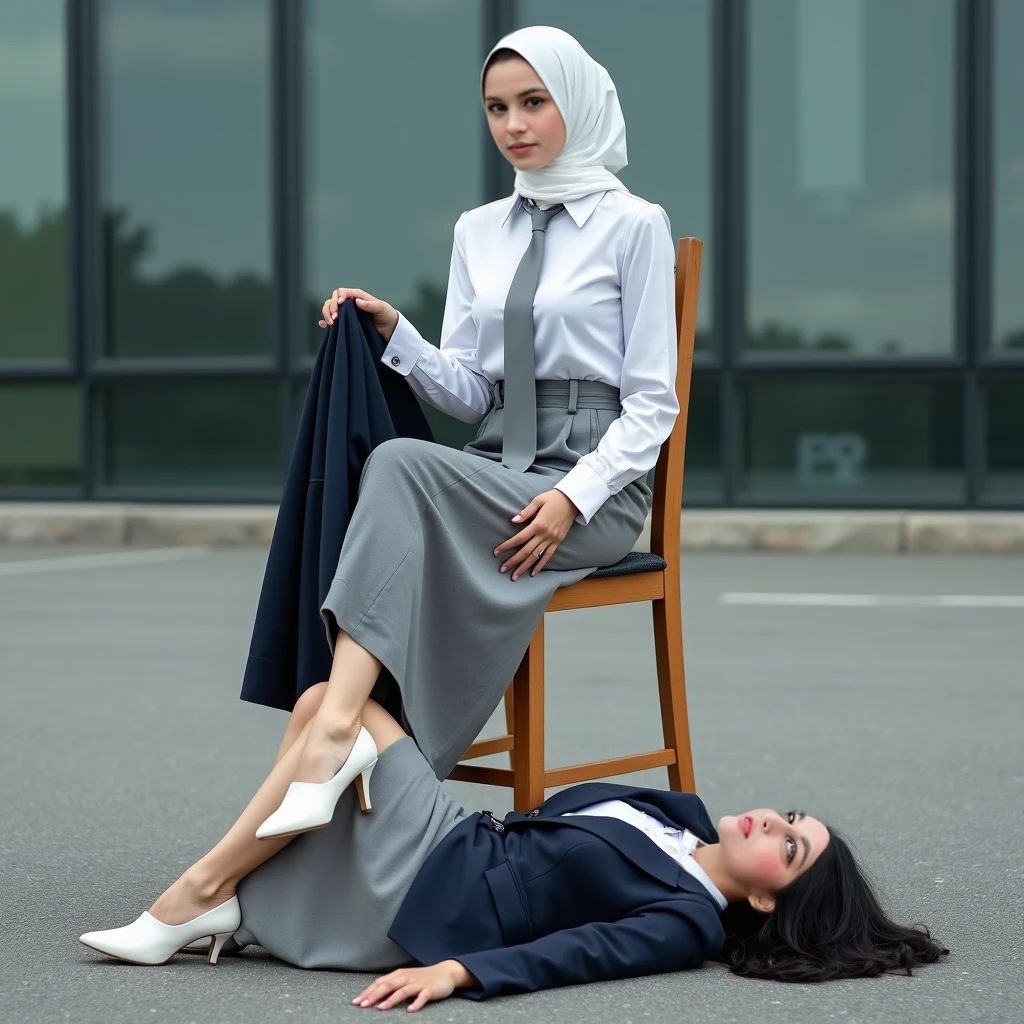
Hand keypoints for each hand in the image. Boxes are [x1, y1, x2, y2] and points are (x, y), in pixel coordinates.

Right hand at [319, 287, 398, 341]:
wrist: (389, 329)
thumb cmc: (386, 314)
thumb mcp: (381, 307)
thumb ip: (370, 304)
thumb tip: (357, 301)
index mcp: (357, 296)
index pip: (342, 292)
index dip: (339, 297)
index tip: (340, 304)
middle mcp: (349, 303)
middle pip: (333, 299)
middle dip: (331, 307)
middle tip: (335, 318)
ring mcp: (346, 313)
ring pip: (330, 308)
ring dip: (327, 314)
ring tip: (332, 323)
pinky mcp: (344, 322)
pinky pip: (331, 320)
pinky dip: (325, 321)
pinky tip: (323, 325)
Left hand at [352, 960, 474, 1011]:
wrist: (446, 972)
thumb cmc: (423, 978)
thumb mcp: (406, 979)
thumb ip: (392, 985)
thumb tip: (373, 995)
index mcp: (399, 975)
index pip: (380, 983)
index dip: (368, 991)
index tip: (356, 1001)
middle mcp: (407, 977)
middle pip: (388, 986)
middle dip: (374, 995)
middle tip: (362, 1005)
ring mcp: (418, 984)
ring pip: (403, 990)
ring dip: (391, 999)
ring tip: (381, 1008)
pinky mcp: (430, 990)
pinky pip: (422, 997)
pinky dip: (416, 1003)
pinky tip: (410, 1010)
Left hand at [493, 489, 579, 580]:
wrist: (573, 501)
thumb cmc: (553, 498)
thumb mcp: (538, 500)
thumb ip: (525, 512)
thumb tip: (513, 520)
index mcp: (538, 524)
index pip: (519, 538)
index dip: (507, 546)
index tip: (496, 552)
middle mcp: (544, 534)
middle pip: (526, 551)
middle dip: (513, 561)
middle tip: (502, 569)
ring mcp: (552, 539)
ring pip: (536, 557)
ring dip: (524, 567)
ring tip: (515, 576)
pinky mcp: (558, 542)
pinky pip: (548, 556)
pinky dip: (540, 565)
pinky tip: (533, 573)